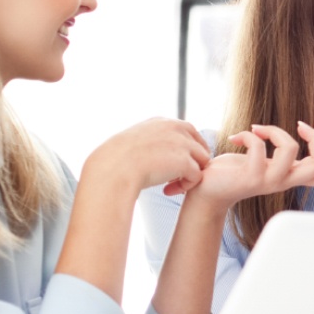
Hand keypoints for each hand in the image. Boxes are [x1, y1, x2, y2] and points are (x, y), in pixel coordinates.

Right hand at [84, 117, 211, 196]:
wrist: (111, 170)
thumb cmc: (116, 161)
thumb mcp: (134, 142)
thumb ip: (152, 142)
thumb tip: (158, 152)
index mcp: (162, 122)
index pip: (188, 133)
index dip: (185, 150)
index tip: (171, 164)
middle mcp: (175, 128)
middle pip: (199, 146)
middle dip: (192, 162)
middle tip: (174, 177)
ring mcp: (182, 143)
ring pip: (201, 161)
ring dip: (189, 175)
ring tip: (170, 186)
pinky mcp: (185, 161)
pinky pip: (197, 176)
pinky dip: (185, 186)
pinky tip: (167, 191)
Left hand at [187, 123, 313, 209]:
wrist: (206, 191)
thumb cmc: (236, 172)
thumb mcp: (267, 163)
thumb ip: (285, 154)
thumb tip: (305, 132)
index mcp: (294, 178)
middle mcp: (286, 182)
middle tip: (299, 125)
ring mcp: (270, 181)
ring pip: (291, 150)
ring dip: (274, 131)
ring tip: (256, 130)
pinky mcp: (250, 177)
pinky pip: (259, 148)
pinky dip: (249, 135)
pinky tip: (236, 137)